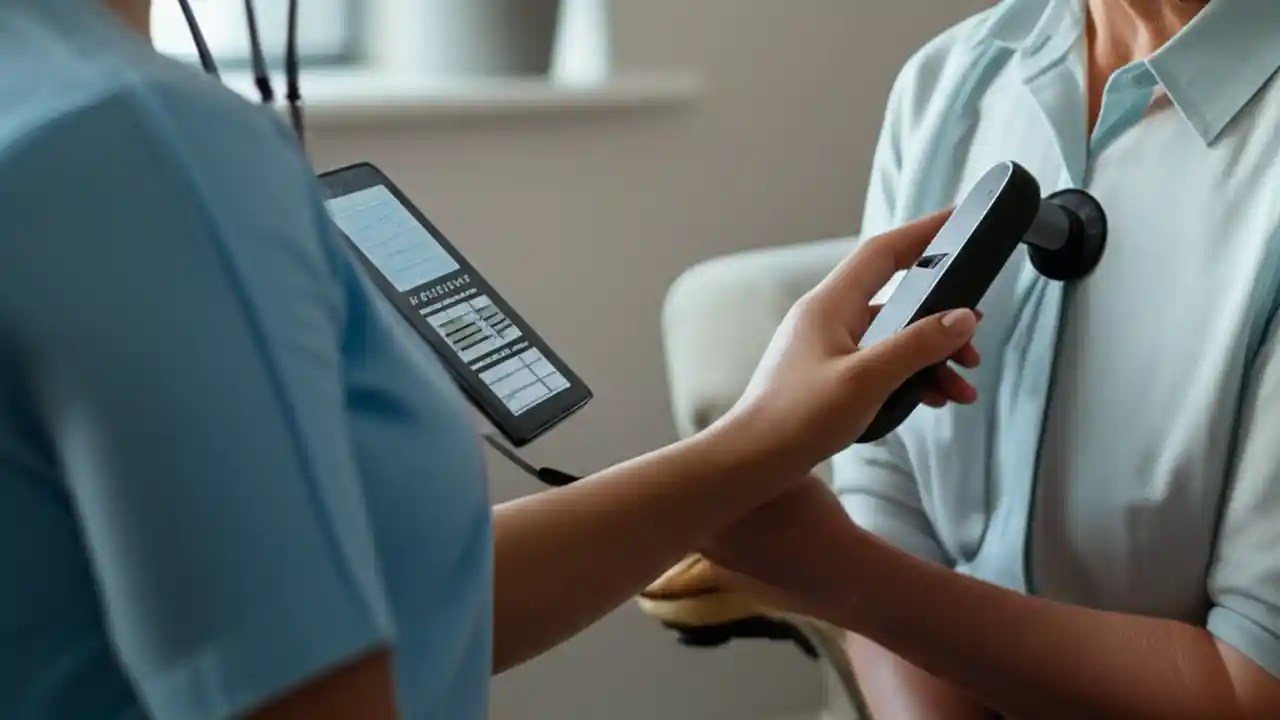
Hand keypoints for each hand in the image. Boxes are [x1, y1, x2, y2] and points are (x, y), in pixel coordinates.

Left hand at [712, 210, 979, 473]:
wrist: (751, 463)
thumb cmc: (796, 420)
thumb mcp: (866, 380)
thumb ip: (916, 346)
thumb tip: (962, 318)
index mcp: (829, 305)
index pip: (883, 252)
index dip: (923, 232)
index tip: (958, 220)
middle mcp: (827, 318)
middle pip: (897, 297)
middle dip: (941, 318)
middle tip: (973, 341)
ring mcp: (828, 347)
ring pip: (894, 337)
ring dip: (931, 357)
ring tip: (961, 387)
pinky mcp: (831, 375)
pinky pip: (882, 364)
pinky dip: (911, 376)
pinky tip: (933, 399)